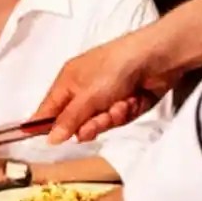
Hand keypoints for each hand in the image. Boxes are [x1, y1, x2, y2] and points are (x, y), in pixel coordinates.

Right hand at [33, 30, 176, 143]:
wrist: (158, 58)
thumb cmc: (116, 67)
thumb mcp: (88, 96)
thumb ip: (69, 120)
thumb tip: (49, 139)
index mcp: (68, 82)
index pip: (48, 110)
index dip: (43, 126)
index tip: (44, 142)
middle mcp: (84, 90)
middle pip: (76, 122)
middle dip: (89, 125)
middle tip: (94, 125)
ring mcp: (105, 97)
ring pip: (99, 123)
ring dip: (110, 118)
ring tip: (119, 107)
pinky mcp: (125, 103)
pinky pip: (118, 119)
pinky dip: (125, 112)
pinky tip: (131, 101)